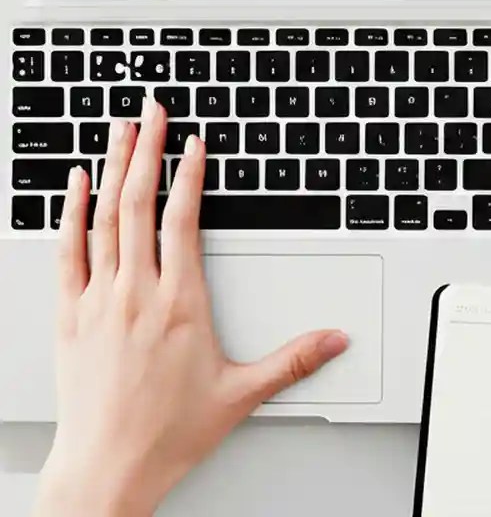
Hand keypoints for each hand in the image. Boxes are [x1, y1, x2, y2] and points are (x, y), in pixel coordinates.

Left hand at [32, 101, 348, 516]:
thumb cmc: (168, 432)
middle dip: (146, 150)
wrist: (108, 466)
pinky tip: (75, 184)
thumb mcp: (241, 394)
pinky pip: (66, 250)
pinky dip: (69, 212)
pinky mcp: (68, 315)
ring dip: (112, 168)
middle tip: (152, 112)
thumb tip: (336, 340)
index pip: (183, 221)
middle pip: (139, 204)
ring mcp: (97, 301)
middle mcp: (136, 294)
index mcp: (181, 305)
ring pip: (102, 217)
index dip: (188, 175)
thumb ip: (294, 360)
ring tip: (119, 132)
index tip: (193, 144)